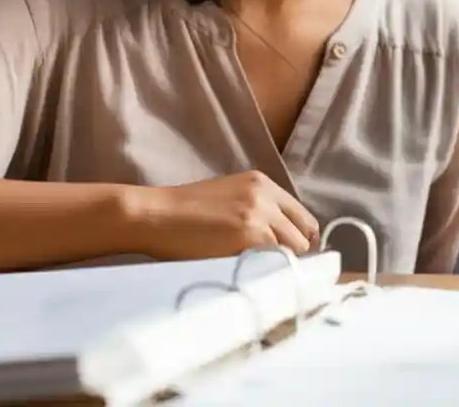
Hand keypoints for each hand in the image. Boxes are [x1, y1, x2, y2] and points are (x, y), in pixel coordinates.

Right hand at [126, 171, 319, 259]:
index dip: (299, 240)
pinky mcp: (250, 234)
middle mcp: (267, 195)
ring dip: (280, 264)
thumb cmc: (182, 214)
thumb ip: (257, 211)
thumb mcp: (228, 199)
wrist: (154, 215)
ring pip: (294, 249)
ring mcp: (260, 214)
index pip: (302, 217)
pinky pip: (276, 259)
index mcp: (263, 183)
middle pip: (304, 234)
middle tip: (273, 270)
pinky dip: (268, 270)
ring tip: (258, 273)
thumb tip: (281, 242)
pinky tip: (250, 274)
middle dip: (293, 254)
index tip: (290, 257)